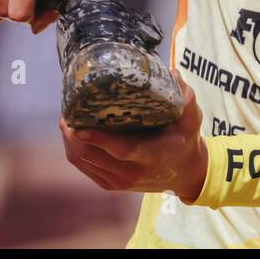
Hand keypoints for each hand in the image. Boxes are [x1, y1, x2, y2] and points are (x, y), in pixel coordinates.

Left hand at [60, 77, 207, 202]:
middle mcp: (132, 173)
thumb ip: (185, 99)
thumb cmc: (185, 140)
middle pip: (93, 154)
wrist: (183, 173)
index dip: (100, 139)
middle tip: (67, 109)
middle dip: (74, 133)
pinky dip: (74, 148)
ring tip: (68, 116)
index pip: (123, 149)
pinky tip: (73, 131)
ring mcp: (119, 181)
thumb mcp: (192, 120)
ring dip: (71, 139)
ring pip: (83, 160)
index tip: (80, 126)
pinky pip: (83, 166)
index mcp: (153, 155)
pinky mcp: (109, 184)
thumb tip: (173, 74)